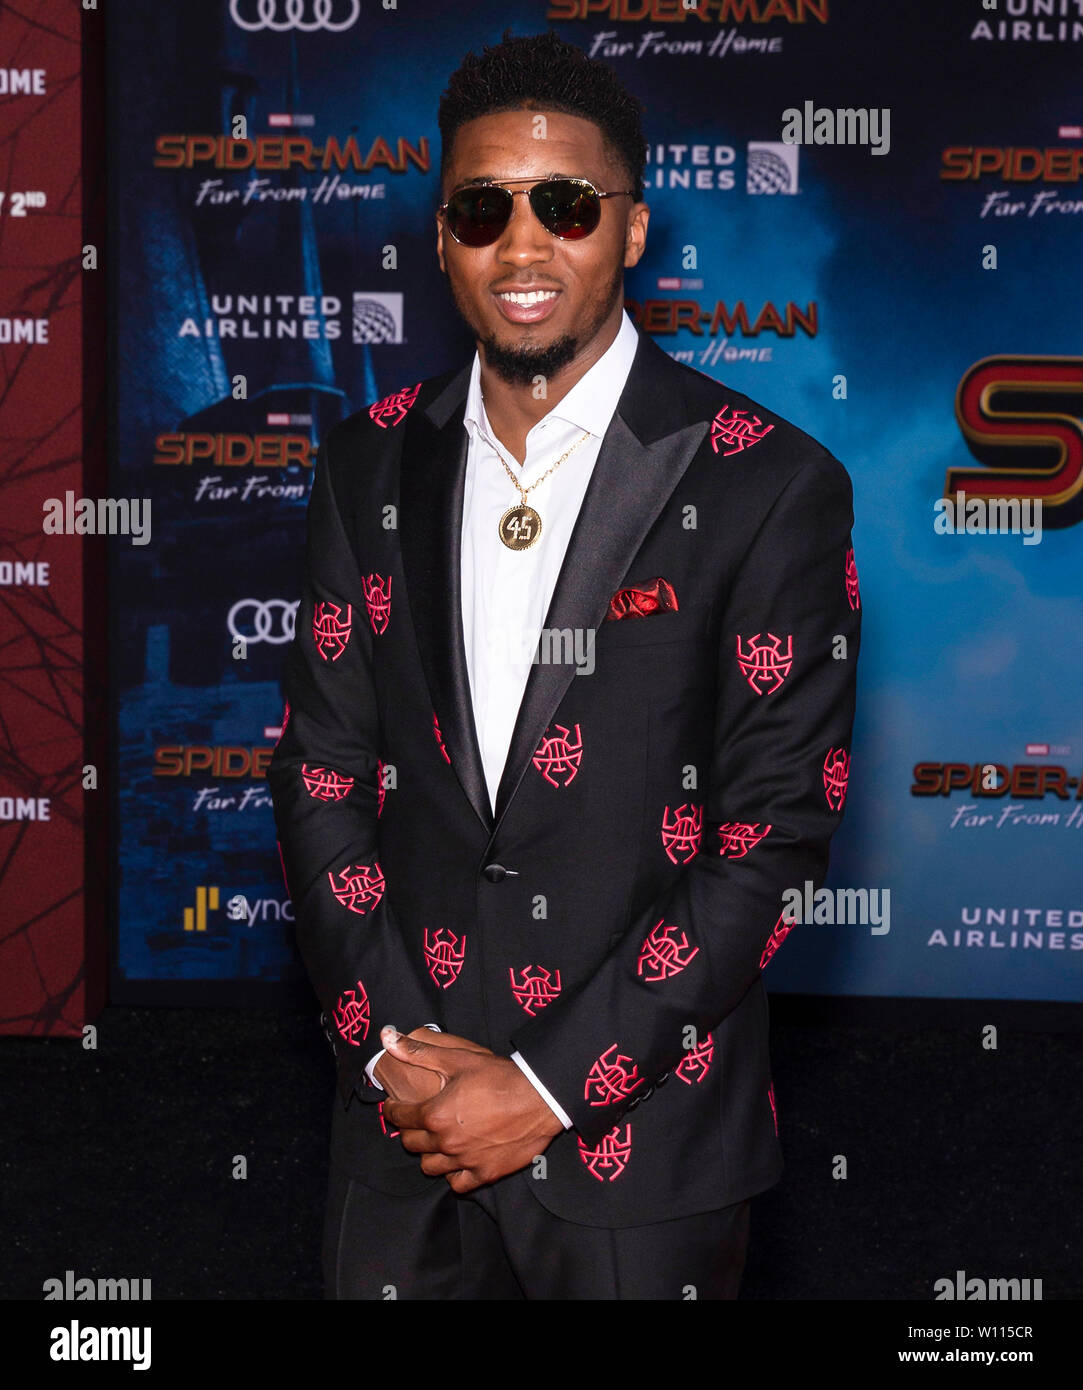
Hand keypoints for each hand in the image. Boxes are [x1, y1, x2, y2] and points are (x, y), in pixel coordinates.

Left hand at [381, 1029, 564, 1192]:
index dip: (392, 1110)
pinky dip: (453, 1173)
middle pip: (411, 1144)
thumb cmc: (499, 1076)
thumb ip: (419, 1052)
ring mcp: (465, 1161)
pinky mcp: (485, 1173)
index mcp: (434, 1114)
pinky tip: (457, 1161)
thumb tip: (388, 1037)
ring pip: (430, 1167)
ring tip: (436, 1140)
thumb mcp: (457, 1057)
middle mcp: (446, 1142)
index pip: (399, 1118)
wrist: (540, 1098)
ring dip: (428, 1153)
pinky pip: (457, 1183)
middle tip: (417, 1121)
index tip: (393, 1106)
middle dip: (409, 1130)